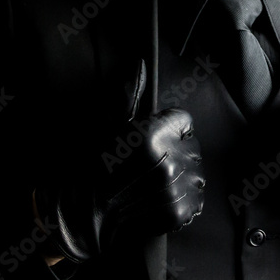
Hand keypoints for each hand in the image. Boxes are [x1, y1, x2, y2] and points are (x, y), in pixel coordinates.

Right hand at [35, 60, 205, 262]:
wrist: (82, 215)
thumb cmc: (91, 165)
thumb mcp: (106, 124)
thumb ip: (128, 94)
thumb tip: (139, 64)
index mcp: (152, 134)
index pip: (185, 120)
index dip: (171, 126)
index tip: (157, 135)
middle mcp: (168, 160)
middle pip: (193, 145)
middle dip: (178, 149)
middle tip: (154, 160)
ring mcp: (175, 189)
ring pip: (197, 172)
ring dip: (183, 174)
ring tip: (159, 179)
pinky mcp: (178, 213)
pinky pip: (196, 199)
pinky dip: (184, 199)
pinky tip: (164, 197)